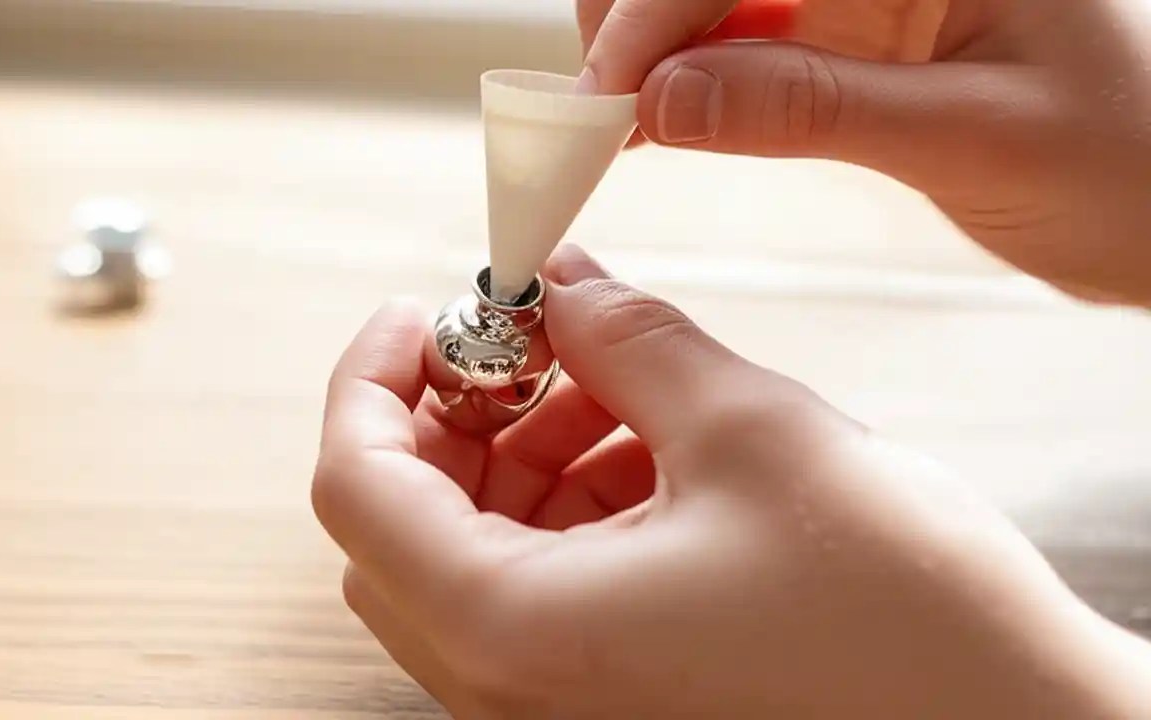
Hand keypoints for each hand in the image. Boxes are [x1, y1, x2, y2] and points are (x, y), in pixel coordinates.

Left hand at [313, 245, 1150, 717]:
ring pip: (478, 548)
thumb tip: (564, 283)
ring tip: (622, 380)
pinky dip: (576, 500)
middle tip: (536, 336)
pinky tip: (654, 442)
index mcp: (515, 630)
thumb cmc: (903, 625)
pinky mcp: (615, 693)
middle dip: (459, 407)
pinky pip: (547, 583)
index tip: (428, 308)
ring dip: (527, 448)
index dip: (372, 376)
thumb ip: (630, 341)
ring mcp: (562, 699)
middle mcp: (516, 686)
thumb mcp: (753, 433)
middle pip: (406, 519)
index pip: (356, 487)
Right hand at [576, 0, 1150, 304]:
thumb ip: (814, 108)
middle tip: (591, 122)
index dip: (651, 16)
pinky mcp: (838, 32)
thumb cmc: (1127, 160)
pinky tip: (658, 127)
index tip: (600, 105)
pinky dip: (677, 82)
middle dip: (629, 25)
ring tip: (614, 134)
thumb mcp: (975, 134)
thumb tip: (662, 104)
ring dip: (642, 54)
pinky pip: (729, 39)